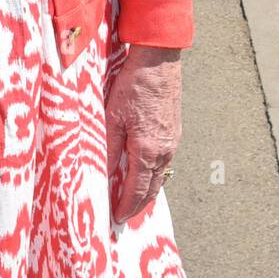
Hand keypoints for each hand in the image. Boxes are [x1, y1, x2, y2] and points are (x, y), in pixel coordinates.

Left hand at [105, 45, 181, 225]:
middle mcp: (165, 150)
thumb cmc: (134, 84)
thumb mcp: (113, 116)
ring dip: (147, 190)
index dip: (127, 206)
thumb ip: (109, 148)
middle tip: (126, 215)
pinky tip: (145, 171)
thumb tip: (104, 173)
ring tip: (134, 199)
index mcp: (148, 149)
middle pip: (152, 188)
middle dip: (138, 204)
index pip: (137, 189)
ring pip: (160, 175)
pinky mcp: (175, 131)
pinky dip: (153, 173)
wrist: (158, 59)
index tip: (118, 218)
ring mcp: (173, 141)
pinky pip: (165, 161)